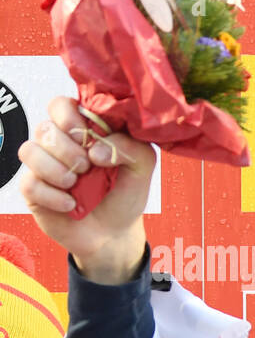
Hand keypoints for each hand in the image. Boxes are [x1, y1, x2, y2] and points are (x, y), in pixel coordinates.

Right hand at [18, 97, 154, 282]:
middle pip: (44, 128)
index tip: (83, 134)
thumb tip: (96, 149)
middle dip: (67, 149)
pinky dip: (52, 195)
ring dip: (56, 170)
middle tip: (87, 168)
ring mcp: (43, 165)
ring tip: (77, 185)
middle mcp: (58, 143)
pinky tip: (71, 204)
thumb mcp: (142, 165)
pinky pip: (29, 183)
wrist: (116, 232)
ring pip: (29, 151)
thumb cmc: (126, 193)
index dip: (66, 115)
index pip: (60, 105)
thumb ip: (130, 145)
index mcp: (82, 130)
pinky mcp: (33, 190)